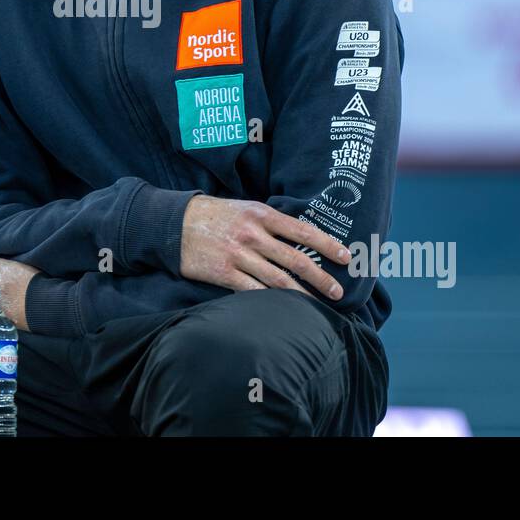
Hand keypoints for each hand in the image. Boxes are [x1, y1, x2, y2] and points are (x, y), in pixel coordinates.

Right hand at [179, 194, 352, 299]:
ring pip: (279, 281)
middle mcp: (253, 234)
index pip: (303, 231)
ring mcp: (239, 255)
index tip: (346, 256)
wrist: (173, 223)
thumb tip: (299, 237)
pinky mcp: (224, 274)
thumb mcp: (244, 208)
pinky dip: (272, 303)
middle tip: (338, 291)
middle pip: (296, 259)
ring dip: (302, 296)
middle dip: (321, 277)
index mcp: (261, 214)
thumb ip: (269, 222)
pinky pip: (254, 292)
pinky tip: (286, 312)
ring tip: (318, 307)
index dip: (327, 244)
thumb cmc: (213, 215)